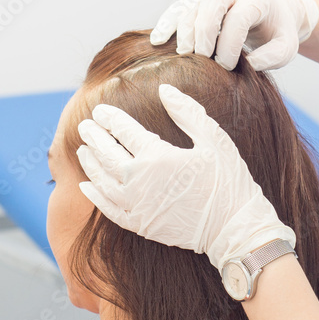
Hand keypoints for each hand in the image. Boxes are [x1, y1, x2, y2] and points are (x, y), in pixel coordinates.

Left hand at [77, 84, 295, 272]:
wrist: (234, 229)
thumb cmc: (228, 181)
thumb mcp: (213, 140)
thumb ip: (187, 112)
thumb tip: (164, 90)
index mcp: (157, 157)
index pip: (124, 131)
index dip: (110, 119)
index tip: (100, 111)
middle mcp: (140, 182)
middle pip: (107, 155)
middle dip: (94, 137)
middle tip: (85, 126)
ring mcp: (137, 206)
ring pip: (102, 181)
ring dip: (90, 164)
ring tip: (83, 150)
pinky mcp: (140, 225)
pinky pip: (109, 211)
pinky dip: (95, 197)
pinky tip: (87, 186)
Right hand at [150, 0, 318, 70]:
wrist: (273, 12)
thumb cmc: (277, 32)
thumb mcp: (286, 47)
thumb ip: (272, 57)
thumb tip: (248, 65)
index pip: (239, 17)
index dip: (230, 44)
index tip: (227, 66)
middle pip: (211, 5)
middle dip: (204, 34)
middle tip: (203, 59)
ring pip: (192, 8)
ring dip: (185, 33)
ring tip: (185, 56)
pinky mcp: (198, 0)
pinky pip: (178, 9)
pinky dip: (167, 23)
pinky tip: (157, 40)